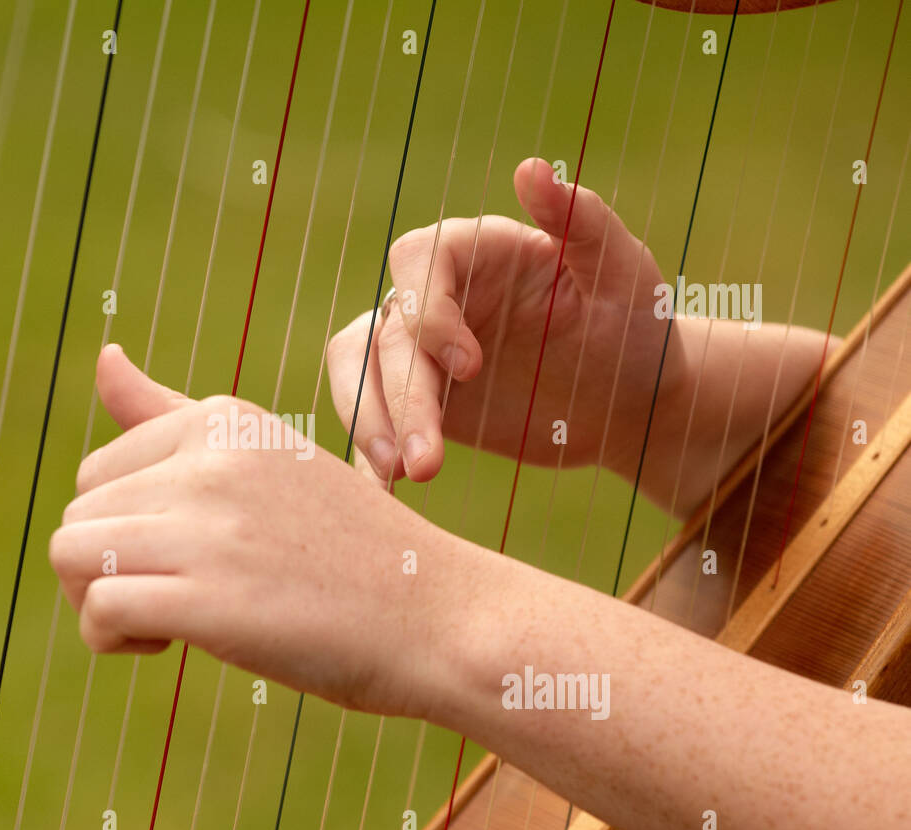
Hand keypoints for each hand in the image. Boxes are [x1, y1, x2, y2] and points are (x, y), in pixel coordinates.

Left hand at [49, 344, 481, 719]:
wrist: (440, 619)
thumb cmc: (351, 550)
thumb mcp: (266, 461)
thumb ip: (173, 415)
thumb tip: (100, 354)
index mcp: (222, 420)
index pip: (97, 473)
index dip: (127, 529)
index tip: (187, 555)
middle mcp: (210, 461)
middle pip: (78, 518)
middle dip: (106, 568)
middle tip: (177, 595)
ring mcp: (211, 528)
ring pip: (71, 555)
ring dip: (99, 602)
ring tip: (162, 622)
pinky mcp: (211, 600)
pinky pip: (99, 608)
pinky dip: (112, 638)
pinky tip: (168, 646)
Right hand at [327, 157, 676, 483]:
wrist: (633, 400)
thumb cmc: (637, 323)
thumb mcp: (625, 273)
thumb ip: (582, 221)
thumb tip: (532, 168)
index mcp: (476, 251)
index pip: (417, 262)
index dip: (429, 312)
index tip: (470, 367)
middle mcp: (435, 297)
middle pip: (383, 335)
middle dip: (399, 399)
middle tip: (429, 463)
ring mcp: (419, 354)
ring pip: (357, 373)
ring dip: (369, 424)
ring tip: (404, 477)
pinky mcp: (420, 403)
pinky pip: (374, 422)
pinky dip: (370, 458)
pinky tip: (387, 496)